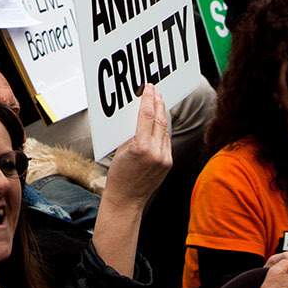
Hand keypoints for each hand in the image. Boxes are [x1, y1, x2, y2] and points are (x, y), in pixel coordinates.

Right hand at [101, 84, 171, 209]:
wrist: (127, 199)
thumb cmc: (118, 176)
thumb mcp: (120, 150)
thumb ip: (132, 133)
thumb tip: (139, 116)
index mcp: (141, 147)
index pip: (147, 116)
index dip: (148, 99)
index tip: (148, 88)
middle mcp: (156, 152)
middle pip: (160, 120)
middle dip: (158, 103)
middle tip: (155, 90)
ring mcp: (165, 158)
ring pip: (165, 130)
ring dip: (162, 114)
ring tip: (158, 102)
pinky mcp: (168, 163)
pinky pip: (166, 141)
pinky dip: (163, 129)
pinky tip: (160, 122)